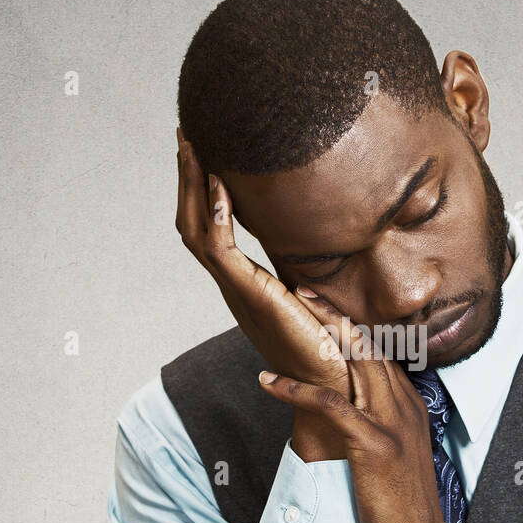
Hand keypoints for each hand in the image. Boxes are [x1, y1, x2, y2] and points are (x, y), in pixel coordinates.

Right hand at [175, 128, 347, 458]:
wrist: (335, 387)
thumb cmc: (336, 349)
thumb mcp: (322, 296)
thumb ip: (314, 271)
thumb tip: (329, 239)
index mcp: (247, 284)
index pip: (212, 229)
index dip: (203, 191)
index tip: (204, 153)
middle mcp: (235, 286)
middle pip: (194, 224)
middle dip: (189, 178)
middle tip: (187, 135)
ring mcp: (239, 292)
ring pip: (199, 232)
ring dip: (194, 188)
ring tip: (193, 147)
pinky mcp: (253, 298)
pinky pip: (221, 252)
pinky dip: (217, 218)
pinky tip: (220, 186)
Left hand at [255, 319, 459, 522]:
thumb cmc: (402, 509)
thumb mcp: (394, 457)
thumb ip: (377, 426)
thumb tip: (346, 412)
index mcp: (410, 407)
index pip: (379, 353)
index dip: (350, 325)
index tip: (322, 304)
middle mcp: (405, 407)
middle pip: (368, 345)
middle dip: (334, 313)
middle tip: (301, 287)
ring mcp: (392, 424)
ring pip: (356, 362)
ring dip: (319, 332)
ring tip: (289, 311)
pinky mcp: (374, 446)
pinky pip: (331, 405)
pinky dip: (297, 389)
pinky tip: (268, 381)